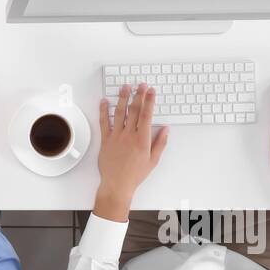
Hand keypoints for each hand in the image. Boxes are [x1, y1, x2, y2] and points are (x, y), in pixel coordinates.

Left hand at [93, 84, 168, 222]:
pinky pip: (104, 122)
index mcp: (142, 140)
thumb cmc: (135, 174)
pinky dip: (103, 110)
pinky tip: (104, 101)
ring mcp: (116, 136)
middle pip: (135, 111)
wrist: (117, 184)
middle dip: (139, 95)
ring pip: (119, 113)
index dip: (150, 101)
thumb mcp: (153, 160)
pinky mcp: (106, 140)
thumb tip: (166, 129)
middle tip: (141, 84)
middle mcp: (129, 135)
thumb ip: (160, 143)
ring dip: (122, 98)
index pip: (147, 115)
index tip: (151, 91)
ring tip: (125, 87)